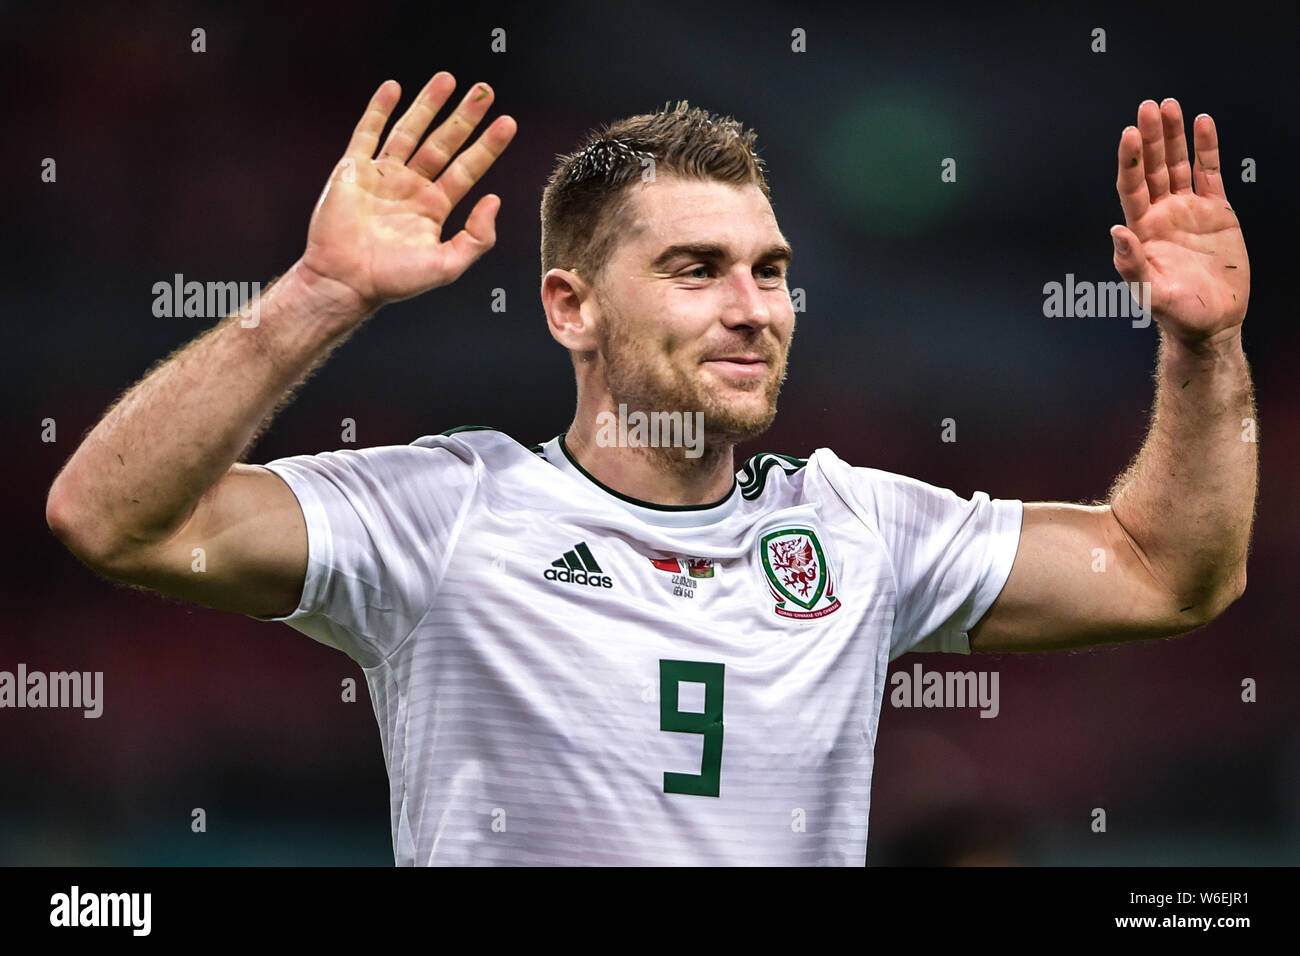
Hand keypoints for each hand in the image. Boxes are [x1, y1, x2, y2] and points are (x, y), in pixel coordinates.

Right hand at [299, 72, 516, 314]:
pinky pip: (367, 133)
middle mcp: (411, 187)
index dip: (488, 145)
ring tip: (448, 79)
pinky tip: (393, 88)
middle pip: (443, 143)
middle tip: (485, 91)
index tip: (507, 122)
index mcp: (434, 207)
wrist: (346, 281)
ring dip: (428, 104)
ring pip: (409, 131)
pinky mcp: (353, 170)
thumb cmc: (394, 280)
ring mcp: (382, 176)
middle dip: (464, 117)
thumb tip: (494, 200)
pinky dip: (379, 109)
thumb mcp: (447, 265)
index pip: (468, 168)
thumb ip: (477, 237)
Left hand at [1111, 99, 1248, 347]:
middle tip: (1148, 106)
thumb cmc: (1177, 313)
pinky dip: (1206, 148)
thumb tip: (1117, 233)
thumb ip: (1132, 265)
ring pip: (1177, 164)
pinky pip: (1209, 172)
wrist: (1212, 322)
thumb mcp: (1151, 293)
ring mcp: (1187, 209)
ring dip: (1173, 136)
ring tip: (1169, 105)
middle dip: (1150, 138)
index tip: (1129, 133)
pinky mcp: (1215, 211)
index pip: (1131, 187)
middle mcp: (1161, 214)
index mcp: (1142, 230)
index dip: (1130, 161)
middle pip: (1152, 168)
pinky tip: (1202, 123)